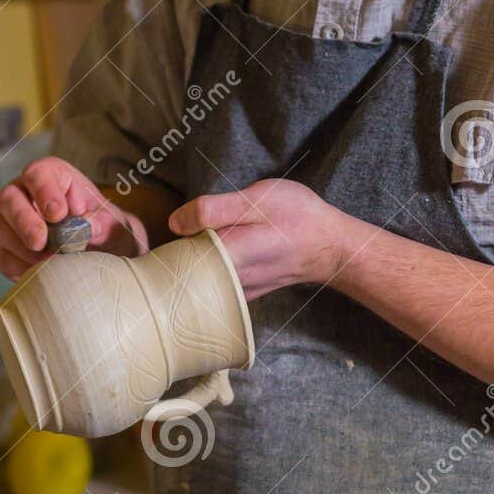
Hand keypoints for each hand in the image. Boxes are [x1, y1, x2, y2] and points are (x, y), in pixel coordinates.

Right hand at [0, 155, 148, 280]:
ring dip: (21, 248)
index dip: (43, 191)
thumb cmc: (105, 230)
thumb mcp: (113, 225)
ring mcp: (10, 220)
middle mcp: (25, 193)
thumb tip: (87, 226)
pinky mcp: (5, 247)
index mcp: (52, 176)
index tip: (58, 214)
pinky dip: (19, 266)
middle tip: (41, 242)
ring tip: (49, 262)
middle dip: (24, 221)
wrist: (100, 254)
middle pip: (8, 197)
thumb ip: (103, 224)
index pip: (37, 174)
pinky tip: (40, 272)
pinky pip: (1, 255)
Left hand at [167, 179, 351, 298]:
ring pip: (198, 281)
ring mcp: (237, 292)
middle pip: (183, 273)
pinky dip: (206, 274)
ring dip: (189, 266)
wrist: (332, 247)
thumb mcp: (257, 199)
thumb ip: (213, 210)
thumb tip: (175, 222)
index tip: (161, 235)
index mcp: (225, 256)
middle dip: (172, 257)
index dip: (162, 246)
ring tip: (190, 245)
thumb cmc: (298, 218)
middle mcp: (228, 281)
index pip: (176, 259)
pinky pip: (214, 286)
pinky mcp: (245, 293)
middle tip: (173, 237)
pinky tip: (210, 257)